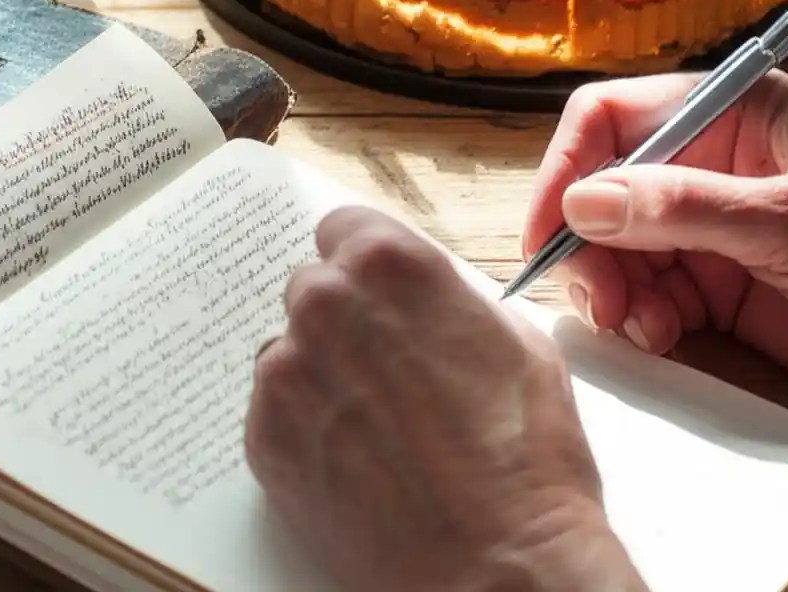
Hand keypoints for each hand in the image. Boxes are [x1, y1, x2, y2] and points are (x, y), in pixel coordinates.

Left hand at [245, 207, 645, 591]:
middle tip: (383, 368)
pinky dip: (303, 427)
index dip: (362, 261)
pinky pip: (273, 409)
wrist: (495, 562)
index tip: (372, 288)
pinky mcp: (263, 434)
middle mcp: (323, 305)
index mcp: (388, 265)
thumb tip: (420, 300)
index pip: (341, 228)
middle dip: (341, 318)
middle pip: (311, 288)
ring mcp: (284, 371)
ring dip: (318, 374)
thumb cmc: (525, 456)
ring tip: (374, 426)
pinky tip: (352, 459)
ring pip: (287, 351)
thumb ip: (446, 300)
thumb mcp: (516, 341)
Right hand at [523, 71, 787, 367]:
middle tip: (602, 303)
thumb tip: (582, 203)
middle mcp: (709, 165)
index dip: (565, 169)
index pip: (611, 119)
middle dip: (591, 246)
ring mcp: (709, 227)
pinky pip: (647, 292)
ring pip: (615, 248)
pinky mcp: (717, 284)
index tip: (548, 235)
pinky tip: (660, 335)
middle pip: (601, 190)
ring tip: (642, 328)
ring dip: (613, 290)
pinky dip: (640, 317)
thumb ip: (687, 207)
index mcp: (733, 115)